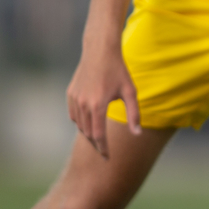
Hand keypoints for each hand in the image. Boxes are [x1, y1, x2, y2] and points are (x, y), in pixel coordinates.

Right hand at [66, 38, 140, 157]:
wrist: (100, 51)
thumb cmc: (119, 71)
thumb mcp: (130, 92)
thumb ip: (134, 115)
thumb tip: (138, 134)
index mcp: (98, 105)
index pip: (99, 135)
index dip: (103, 148)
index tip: (108, 157)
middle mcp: (83, 104)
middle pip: (88, 132)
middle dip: (96, 143)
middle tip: (105, 150)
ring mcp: (74, 99)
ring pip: (79, 125)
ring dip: (89, 132)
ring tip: (99, 136)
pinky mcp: (70, 94)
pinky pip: (73, 115)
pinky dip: (80, 121)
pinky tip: (90, 120)